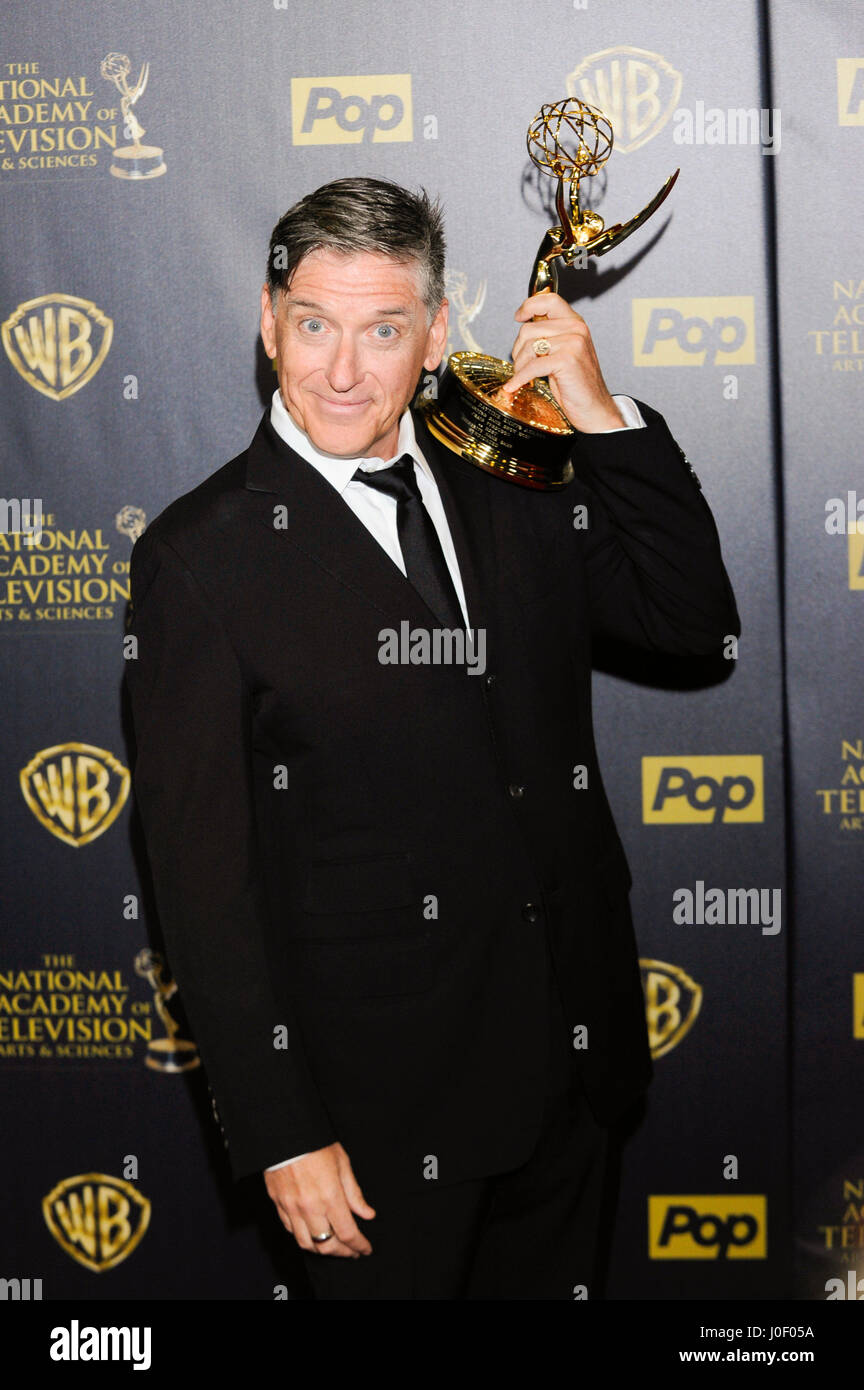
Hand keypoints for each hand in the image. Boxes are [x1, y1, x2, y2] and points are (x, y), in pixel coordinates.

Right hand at [263, 1141, 375, 1257]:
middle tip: (352, 1251)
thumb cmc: (316, 1143)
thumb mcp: (342, 1163)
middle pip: (327, 1245)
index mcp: (330, 1196)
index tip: (365, 1249)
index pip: (347, 1233)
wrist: (285, 1132)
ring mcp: (291, 1208)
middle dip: (343, 1252)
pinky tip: (312, 1233)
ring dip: (321, 1250)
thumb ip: (354, 1193)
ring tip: (333, 1247)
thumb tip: (367, 1214)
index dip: (359, 1245)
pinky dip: (303, 1237)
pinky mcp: (278, 1204)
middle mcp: (310, 1207)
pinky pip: (290, 1230)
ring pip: (306, 1244)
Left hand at [501, 291, 624, 432]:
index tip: (519, 316)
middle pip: (529, 328)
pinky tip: (515, 385)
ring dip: (519, 365)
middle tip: (521, 364)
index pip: (549, 300)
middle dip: (518, 349)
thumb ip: (550, 336)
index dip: (529, 305)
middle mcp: (576, 329)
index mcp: (576, 323)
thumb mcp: (564, 353)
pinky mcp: (567, 360)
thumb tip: (525, 326)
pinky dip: (520, 378)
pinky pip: (532, 366)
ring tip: (523, 376)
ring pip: (528, 346)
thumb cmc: (577, 384)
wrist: (595, 408)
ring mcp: (573, 343)